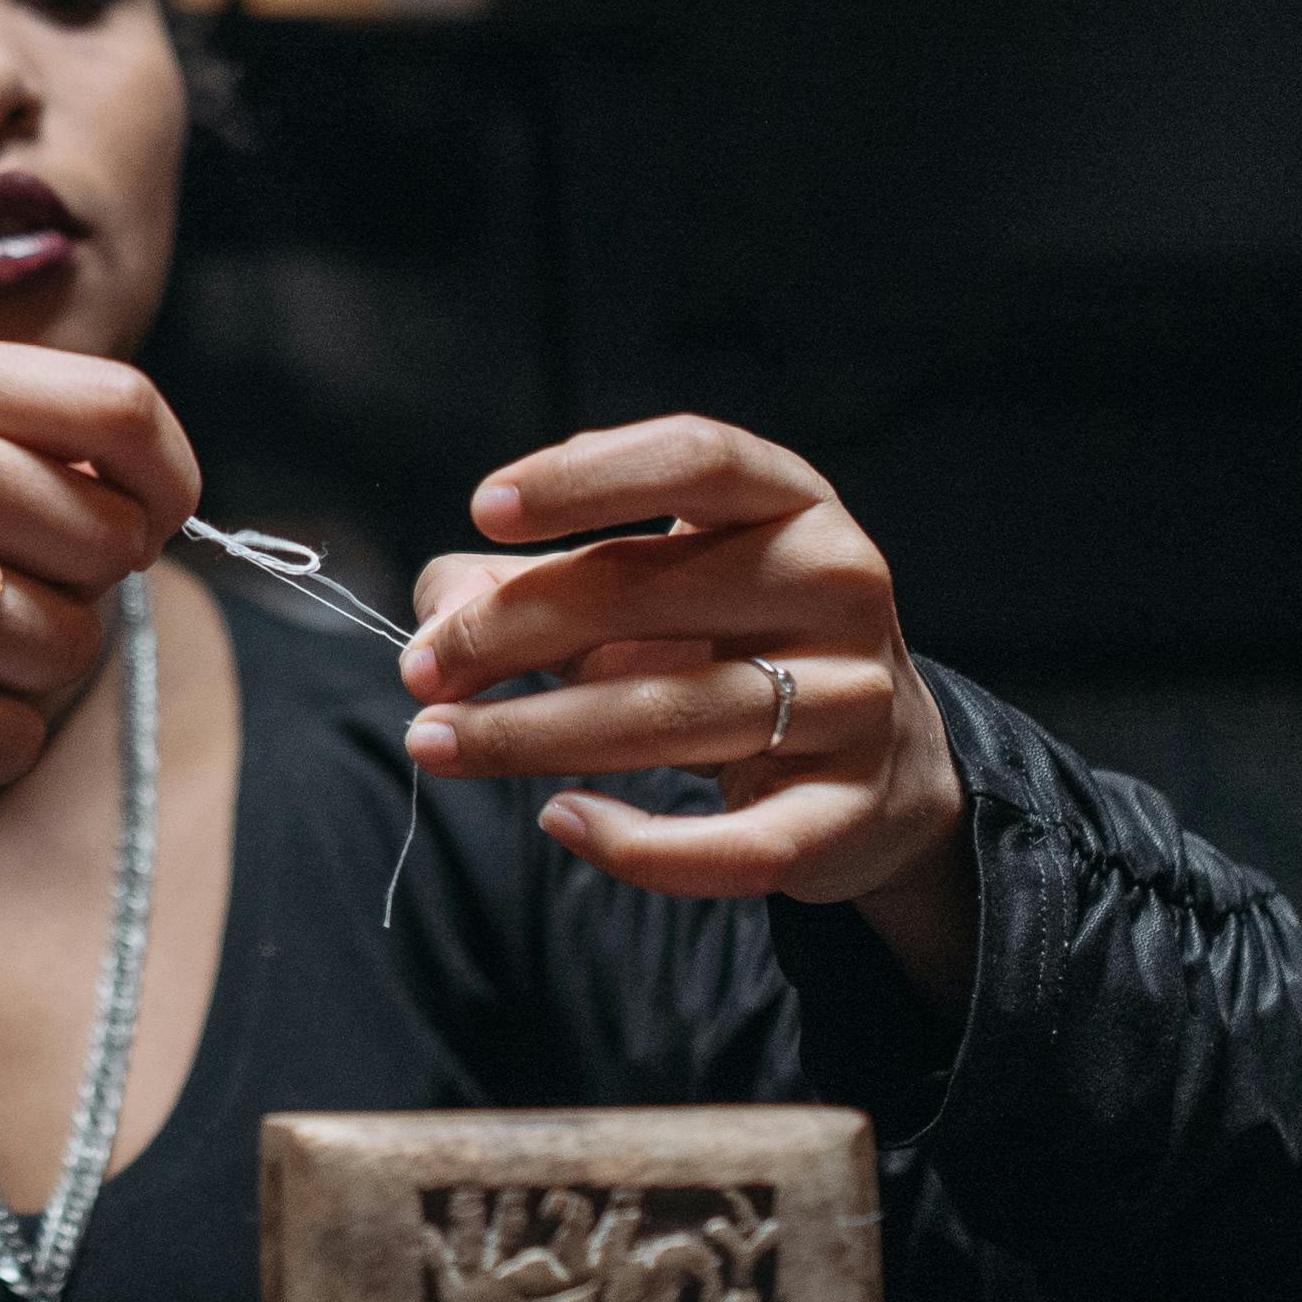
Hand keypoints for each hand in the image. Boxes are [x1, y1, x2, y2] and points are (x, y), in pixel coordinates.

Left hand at [401, 415, 973, 1015]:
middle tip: (418, 669)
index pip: (695, 457)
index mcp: (790, 501)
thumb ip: (536, 581)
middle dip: (507, 631)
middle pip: (645, 592)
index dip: (584, 478)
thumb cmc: (731, 645)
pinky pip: (737, 843)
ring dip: (531, 734)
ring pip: (671, 714)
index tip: (482, 510)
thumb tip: (436, 616)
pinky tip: (560, 821)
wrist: (883, 766)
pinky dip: (638, 844)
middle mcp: (838, 583)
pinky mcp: (851, 811)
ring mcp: (857, 697)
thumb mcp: (651, 585)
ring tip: (437, 742)